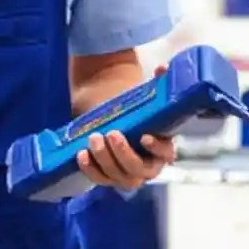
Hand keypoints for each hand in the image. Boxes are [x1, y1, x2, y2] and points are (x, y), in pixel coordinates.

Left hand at [78, 64, 177, 190]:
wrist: (112, 117)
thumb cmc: (133, 109)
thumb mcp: (145, 96)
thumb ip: (157, 83)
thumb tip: (163, 68)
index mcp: (162, 147)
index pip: (166, 154)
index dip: (157, 149)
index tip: (145, 136)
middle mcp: (148, 166)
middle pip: (139, 170)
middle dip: (124, 154)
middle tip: (111, 133)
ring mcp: (127, 175)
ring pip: (119, 177)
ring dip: (105, 160)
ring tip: (94, 137)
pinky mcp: (108, 176)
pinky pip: (100, 179)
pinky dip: (91, 170)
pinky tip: (82, 154)